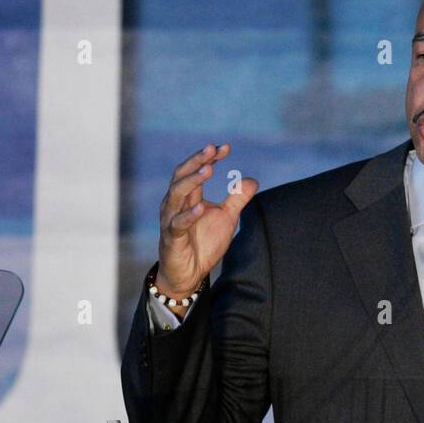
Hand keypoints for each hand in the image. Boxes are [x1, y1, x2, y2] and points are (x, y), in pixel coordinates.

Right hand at [156, 143, 257, 300]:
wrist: (189, 274)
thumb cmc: (203, 243)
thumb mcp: (226, 219)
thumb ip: (237, 199)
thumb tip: (252, 180)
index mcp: (188, 196)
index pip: (195, 169)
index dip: (208, 157)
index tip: (225, 147)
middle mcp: (176, 204)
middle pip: (182, 175)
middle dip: (197, 161)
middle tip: (211, 149)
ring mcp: (171, 220)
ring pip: (176, 194)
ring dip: (192, 180)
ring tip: (208, 169)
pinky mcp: (172, 239)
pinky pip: (177, 224)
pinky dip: (188, 215)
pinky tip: (201, 207)